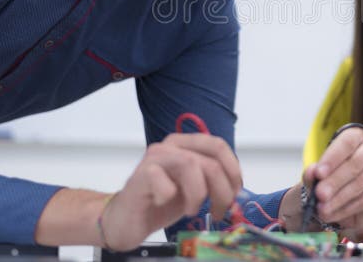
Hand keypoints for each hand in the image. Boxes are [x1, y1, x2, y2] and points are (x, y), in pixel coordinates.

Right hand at [102, 132, 241, 250]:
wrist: (125, 219)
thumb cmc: (160, 202)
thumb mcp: (195, 188)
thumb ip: (213, 181)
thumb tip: (237, 189)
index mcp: (186, 144)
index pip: (218, 146)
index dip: (233, 170)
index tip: (235, 193)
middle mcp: (171, 145)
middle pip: (210, 160)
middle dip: (222, 190)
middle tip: (218, 210)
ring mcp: (155, 158)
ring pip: (192, 166)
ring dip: (198, 195)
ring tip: (191, 210)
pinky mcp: (141, 176)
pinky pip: (167, 185)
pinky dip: (172, 200)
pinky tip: (165, 204)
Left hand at [302, 126, 362, 233]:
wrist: (340, 197)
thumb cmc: (329, 178)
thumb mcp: (316, 175)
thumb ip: (312, 174)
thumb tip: (311, 173)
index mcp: (357, 137)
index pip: (347, 142)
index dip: (332, 158)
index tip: (318, 173)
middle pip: (356, 163)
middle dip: (335, 180)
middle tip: (319, 194)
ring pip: (361, 183)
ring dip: (339, 198)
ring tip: (322, 208)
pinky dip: (346, 209)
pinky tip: (332, 214)